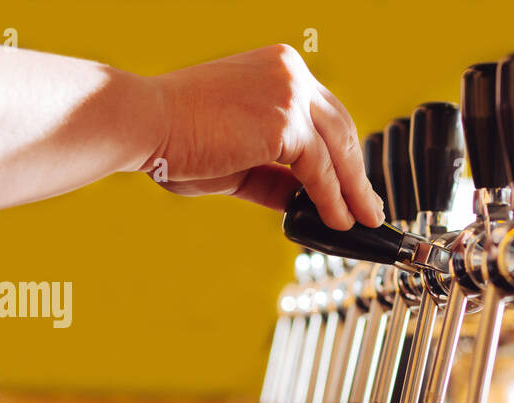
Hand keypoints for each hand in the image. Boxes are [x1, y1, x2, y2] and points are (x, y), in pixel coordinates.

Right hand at [145, 43, 383, 229]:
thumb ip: (277, 176)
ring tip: (363, 222)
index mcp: (278, 69)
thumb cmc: (175, 138)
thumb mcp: (239, 160)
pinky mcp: (286, 120)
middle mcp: (290, 72)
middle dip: (358, 174)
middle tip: (369, 208)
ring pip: (339, 150)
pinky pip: (321, 168)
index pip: (324, 115)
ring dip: (354, 192)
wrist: (144, 124)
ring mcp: (290, 92)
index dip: (342, 154)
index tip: (354, 184)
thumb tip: (307, 201)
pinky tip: (337, 220)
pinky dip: (333, 198)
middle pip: (341, 129)